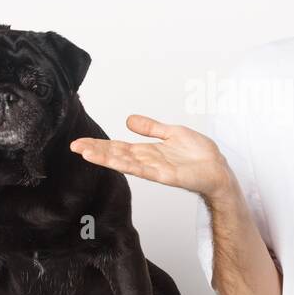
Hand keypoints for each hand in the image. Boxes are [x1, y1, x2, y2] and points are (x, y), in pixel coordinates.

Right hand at [70, 114, 230, 197]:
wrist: (219, 168)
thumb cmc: (200, 154)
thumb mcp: (171, 133)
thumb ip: (150, 128)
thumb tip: (128, 119)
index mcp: (148, 151)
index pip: (118, 147)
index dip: (99, 144)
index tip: (80, 142)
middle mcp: (148, 161)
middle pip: (116, 154)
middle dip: (95, 150)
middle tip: (74, 146)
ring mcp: (155, 169)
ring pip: (125, 161)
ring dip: (105, 157)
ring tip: (85, 152)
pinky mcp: (165, 175)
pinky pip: (143, 168)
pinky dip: (127, 164)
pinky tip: (112, 160)